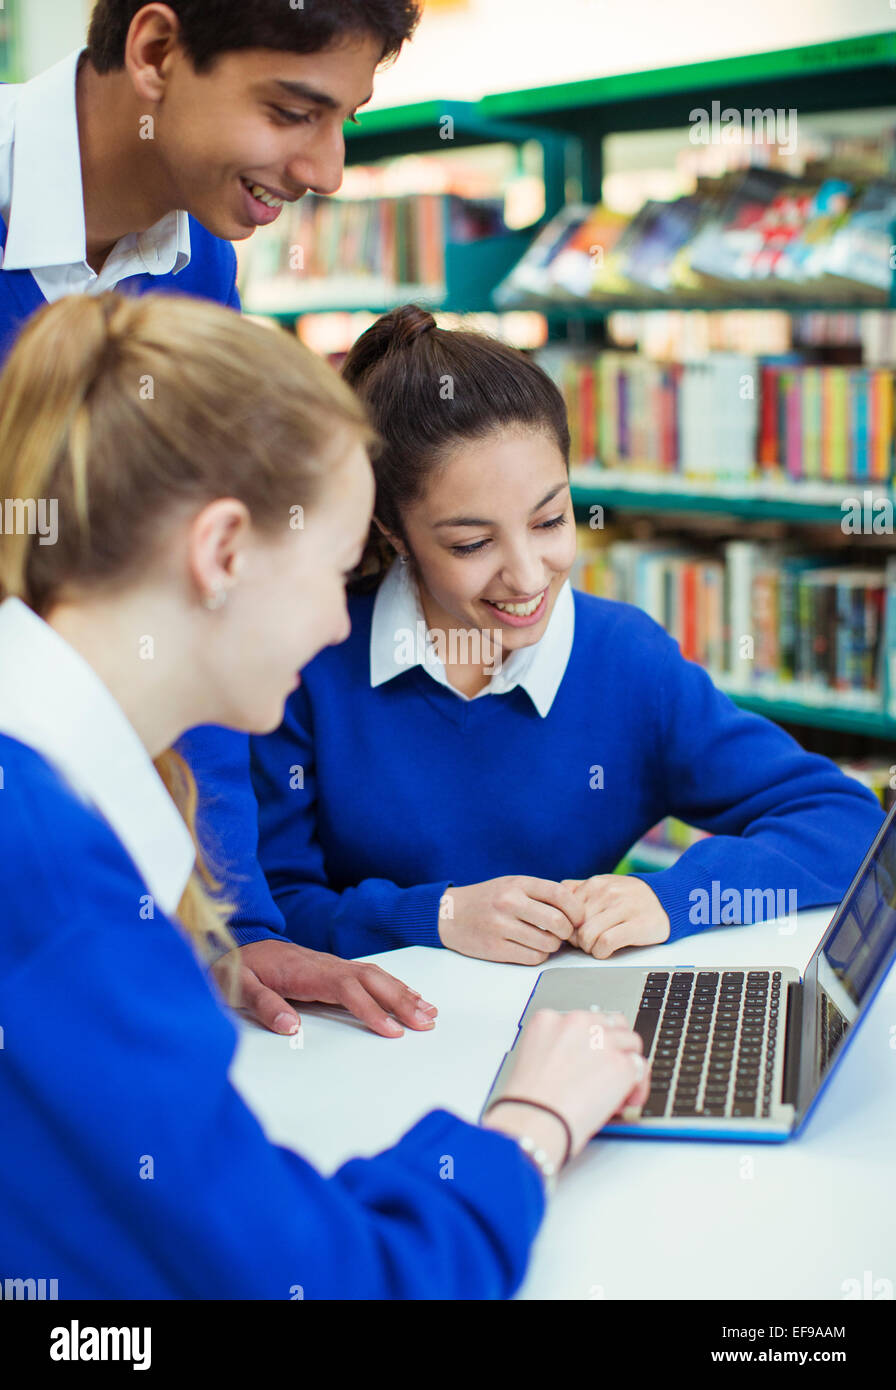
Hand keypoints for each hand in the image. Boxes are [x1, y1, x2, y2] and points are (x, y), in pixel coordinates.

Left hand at [212, 939, 437, 1038]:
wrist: (237, 942)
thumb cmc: (239, 968)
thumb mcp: (239, 988)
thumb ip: (263, 1006)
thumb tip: (291, 1028)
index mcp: (306, 971)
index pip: (347, 990)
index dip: (372, 1010)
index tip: (392, 1031)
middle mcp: (326, 964)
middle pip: (371, 980)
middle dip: (401, 1001)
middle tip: (426, 1023)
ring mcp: (332, 964)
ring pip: (376, 975)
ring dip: (404, 993)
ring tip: (429, 1013)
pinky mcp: (334, 968)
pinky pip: (370, 975)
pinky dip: (394, 985)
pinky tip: (410, 996)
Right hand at [438, 876, 585, 964]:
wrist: (449, 914)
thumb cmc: (487, 899)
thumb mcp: (512, 885)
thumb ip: (540, 893)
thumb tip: (575, 909)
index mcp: (517, 884)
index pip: (560, 893)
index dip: (576, 909)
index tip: (578, 918)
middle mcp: (509, 902)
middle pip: (558, 921)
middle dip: (568, 931)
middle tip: (565, 933)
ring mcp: (501, 926)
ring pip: (548, 943)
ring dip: (553, 945)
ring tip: (546, 940)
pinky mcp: (496, 948)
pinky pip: (533, 957)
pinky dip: (539, 955)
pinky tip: (532, 948)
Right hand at [482, 1009, 650, 1165]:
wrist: (533, 1121)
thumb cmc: (528, 1103)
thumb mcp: (535, 1060)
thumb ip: (560, 1050)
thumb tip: (584, 1062)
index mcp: (550, 1020)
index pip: (583, 1019)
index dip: (591, 1041)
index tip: (591, 1057)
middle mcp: (578, 1023)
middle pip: (611, 1022)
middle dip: (614, 1044)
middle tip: (609, 1069)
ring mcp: (602, 1042)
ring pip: (631, 1041)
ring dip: (628, 1062)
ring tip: (620, 1088)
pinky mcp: (621, 1064)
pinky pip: (641, 1068)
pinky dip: (637, 1085)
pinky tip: (627, 1100)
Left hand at [561, 875, 670, 958]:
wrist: (670, 899)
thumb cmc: (632, 897)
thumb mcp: (604, 885)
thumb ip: (579, 890)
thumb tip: (553, 904)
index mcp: (594, 884)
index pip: (563, 910)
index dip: (565, 926)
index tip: (574, 933)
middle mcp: (606, 893)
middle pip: (573, 926)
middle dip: (576, 940)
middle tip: (587, 943)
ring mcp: (622, 908)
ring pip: (587, 936)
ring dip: (588, 948)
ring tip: (597, 947)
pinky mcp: (636, 925)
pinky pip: (606, 943)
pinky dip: (601, 952)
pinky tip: (606, 951)